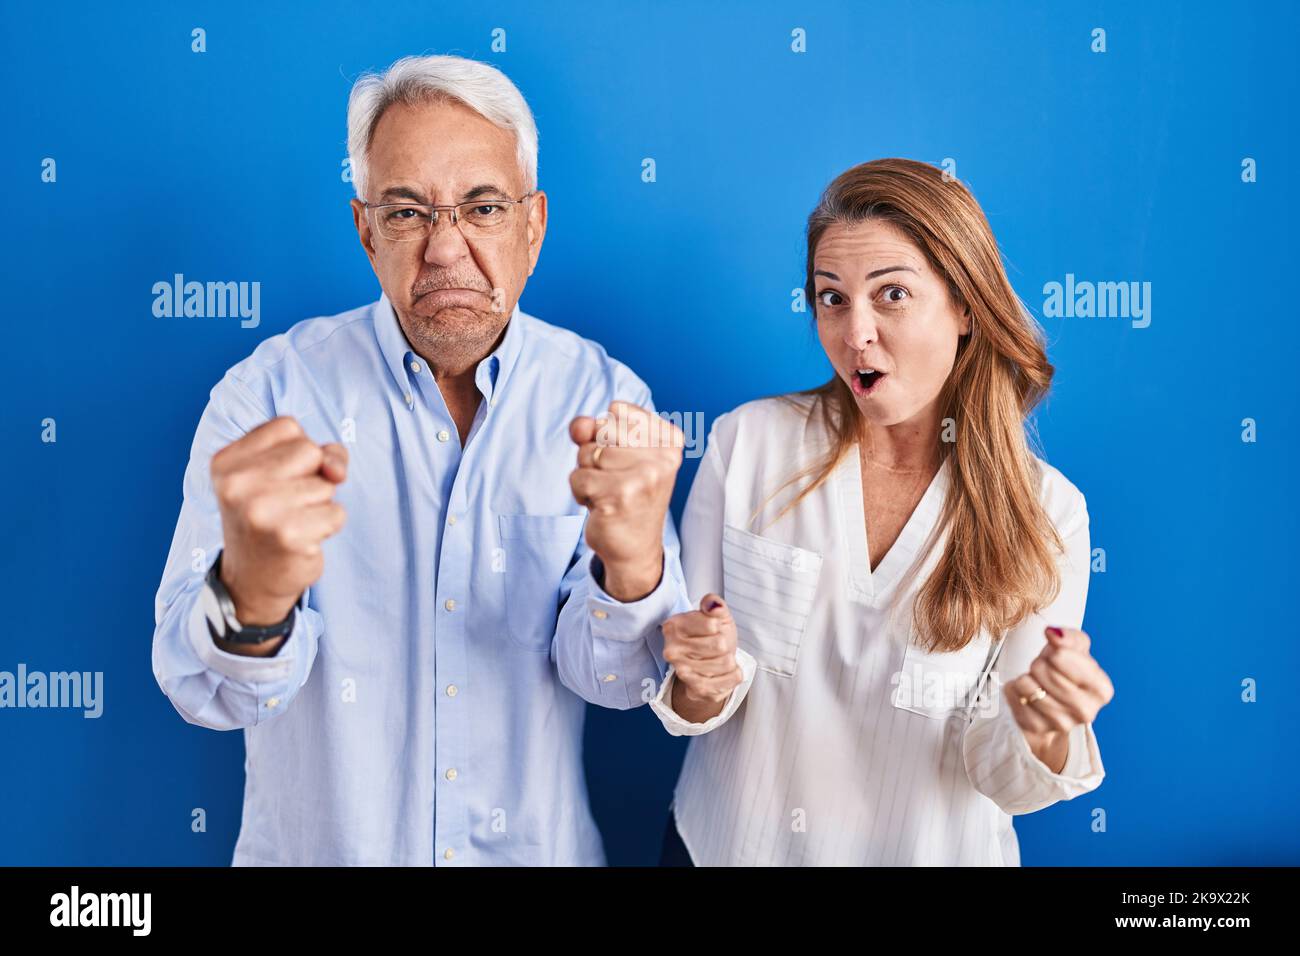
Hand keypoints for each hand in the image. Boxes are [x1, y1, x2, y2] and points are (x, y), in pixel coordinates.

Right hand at [211, 416, 347, 628]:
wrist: (252, 580)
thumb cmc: (271, 517)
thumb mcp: (282, 474)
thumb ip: (319, 453)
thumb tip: (336, 470)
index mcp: (226, 461)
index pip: (288, 426)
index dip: (298, 451)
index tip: (278, 478)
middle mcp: (237, 484)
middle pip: (309, 450)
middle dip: (312, 475)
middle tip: (287, 502)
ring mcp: (261, 511)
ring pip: (326, 483)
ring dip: (320, 503)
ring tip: (293, 521)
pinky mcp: (288, 536)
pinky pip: (336, 513)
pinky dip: (329, 525)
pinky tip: (303, 539)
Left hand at [568, 400, 682, 600]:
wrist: (634, 547)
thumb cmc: (626, 493)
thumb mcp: (615, 452)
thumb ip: (595, 428)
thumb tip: (579, 426)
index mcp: (670, 441)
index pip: (617, 411)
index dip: (607, 433)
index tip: (626, 460)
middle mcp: (663, 458)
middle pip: (600, 430)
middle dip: (595, 454)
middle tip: (615, 480)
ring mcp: (643, 478)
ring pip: (587, 453)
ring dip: (587, 474)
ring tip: (609, 493)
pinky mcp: (619, 497)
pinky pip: (578, 477)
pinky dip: (580, 492)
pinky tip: (601, 506)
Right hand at [662, 594, 744, 720]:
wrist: (709, 667)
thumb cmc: (712, 637)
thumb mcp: (716, 616)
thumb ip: (715, 605)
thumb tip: (712, 605)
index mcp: (674, 626)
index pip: (711, 624)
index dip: (719, 626)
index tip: (713, 629)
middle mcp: (672, 651)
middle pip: (720, 644)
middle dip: (725, 644)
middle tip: (718, 647)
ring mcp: (683, 672)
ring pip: (726, 662)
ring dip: (730, 660)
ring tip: (721, 659)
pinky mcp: (697, 690)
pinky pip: (731, 679)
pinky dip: (735, 674)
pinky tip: (726, 672)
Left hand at [1005, 626, 1114, 770]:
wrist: (1054, 699)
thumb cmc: (1067, 671)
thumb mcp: (1075, 647)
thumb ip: (1068, 636)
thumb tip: (1053, 634)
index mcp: (1102, 690)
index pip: (1061, 657)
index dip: (1053, 651)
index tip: (1058, 657)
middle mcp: (1086, 711)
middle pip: (1043, 670)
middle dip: (1040, 663)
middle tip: (1046, 669)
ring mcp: (1061, 723)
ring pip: (1027, 685)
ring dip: (1027, 676)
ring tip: (1038, 682)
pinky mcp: (1036, 727)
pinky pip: (1014, 696)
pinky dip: (1015, 688)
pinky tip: (1027, 693)